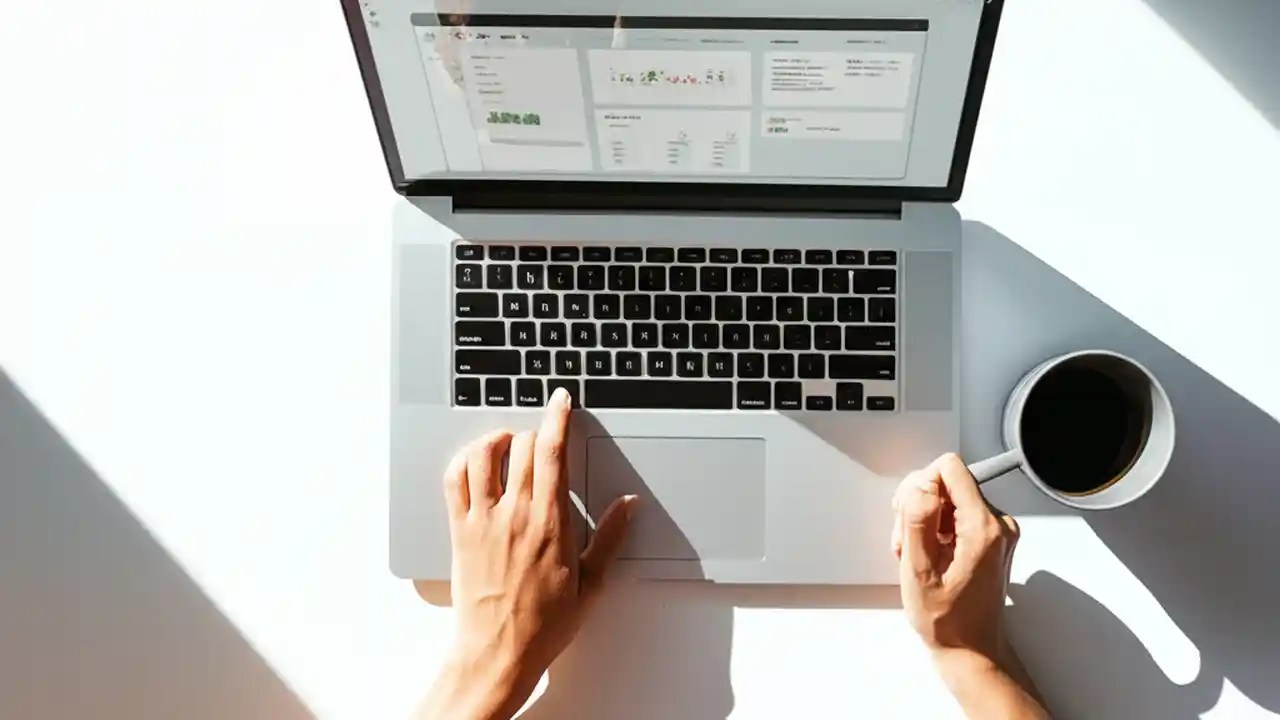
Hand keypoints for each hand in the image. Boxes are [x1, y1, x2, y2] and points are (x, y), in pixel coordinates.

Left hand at [418, 388, 636, 719]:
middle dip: (537, 430)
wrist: (498, 652)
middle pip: (523, 447)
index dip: (557, 417)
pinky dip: (464, 460)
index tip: (560, 400)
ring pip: (484, 455)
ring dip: (497, 438)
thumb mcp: (592, 584)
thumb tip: (627, 505)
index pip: (553, 452)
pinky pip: (454, 480)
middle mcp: (515, 514)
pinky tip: (476, 463)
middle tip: (545, 433)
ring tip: (509, 440)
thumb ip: (610, 538)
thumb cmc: (544, 624)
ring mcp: (483, 520)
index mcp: (551, 523)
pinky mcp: (460, 531)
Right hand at [891, 453, 1047, 718]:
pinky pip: (957, 514)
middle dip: (919, 506)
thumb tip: (919, 484)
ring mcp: (999, 530)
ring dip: (925, 520)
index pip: (949, 468)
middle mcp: (999, 522)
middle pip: (947, 482)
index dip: (920, 485)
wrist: (972, 649)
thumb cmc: (947, 620)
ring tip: (918, 556)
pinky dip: (938, 529)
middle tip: (908, 544)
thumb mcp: (919, 571)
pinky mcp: (993, 538)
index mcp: (983, 527)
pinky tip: (930, 556)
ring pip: (949, 498)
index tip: (909, 516)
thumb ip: (917, 521)